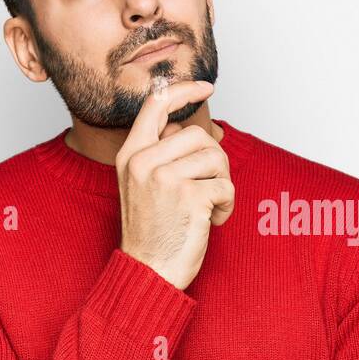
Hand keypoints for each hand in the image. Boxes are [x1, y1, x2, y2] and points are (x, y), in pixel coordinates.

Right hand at [116, 79, 233, 289]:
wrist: (147, 272)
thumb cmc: (152, 232)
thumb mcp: (142, 185)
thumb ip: (160, 155)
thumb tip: (195, 132)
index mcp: (130, 155)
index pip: (155, 105)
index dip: (183, 91)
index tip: (206, 87)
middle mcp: (144, 162)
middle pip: (198, 135)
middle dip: (214, 161)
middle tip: (209, 188)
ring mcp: (165, 178)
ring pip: (216, 158)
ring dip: (222, 184)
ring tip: (209, 207)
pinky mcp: (189, 196)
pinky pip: (226, 186)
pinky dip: (227, 205)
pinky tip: (213, 221)